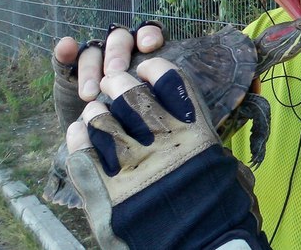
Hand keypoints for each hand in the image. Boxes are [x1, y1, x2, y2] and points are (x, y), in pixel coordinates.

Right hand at [51, 23, 164, 130]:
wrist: (108, 141)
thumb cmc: (141, 124)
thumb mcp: (154, 110)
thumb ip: (163, 93)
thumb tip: (178, 78)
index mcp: (145, 56)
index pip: (148, 34)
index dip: (148, 35)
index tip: (149, 47)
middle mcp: (122, 54)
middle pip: (119, 39)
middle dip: (117, 53)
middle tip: (114, 73)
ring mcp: (96, 60)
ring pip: (94, 50)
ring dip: (92, 65)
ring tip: (90, 93)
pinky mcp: (71, 69)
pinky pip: (65, 56)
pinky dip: (64, 51)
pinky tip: (66, 47)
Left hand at [66, 58, 268, 249]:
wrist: (203, 247)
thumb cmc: (219, 208)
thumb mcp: (222, 166)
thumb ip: (206, 140)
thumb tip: (195, 124)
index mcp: (194, 132)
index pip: (170, 81)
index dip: (154, 69)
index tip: (145, 69)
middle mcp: (162, 141)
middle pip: (130, 94)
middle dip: (119, 82)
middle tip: (113, 81)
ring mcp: (133, 165)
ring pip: (102, 120)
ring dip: (97, 111)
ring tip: (96, 112)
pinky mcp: (108, 192)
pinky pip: (82, 153)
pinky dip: (78, 138)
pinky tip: (78, 132)